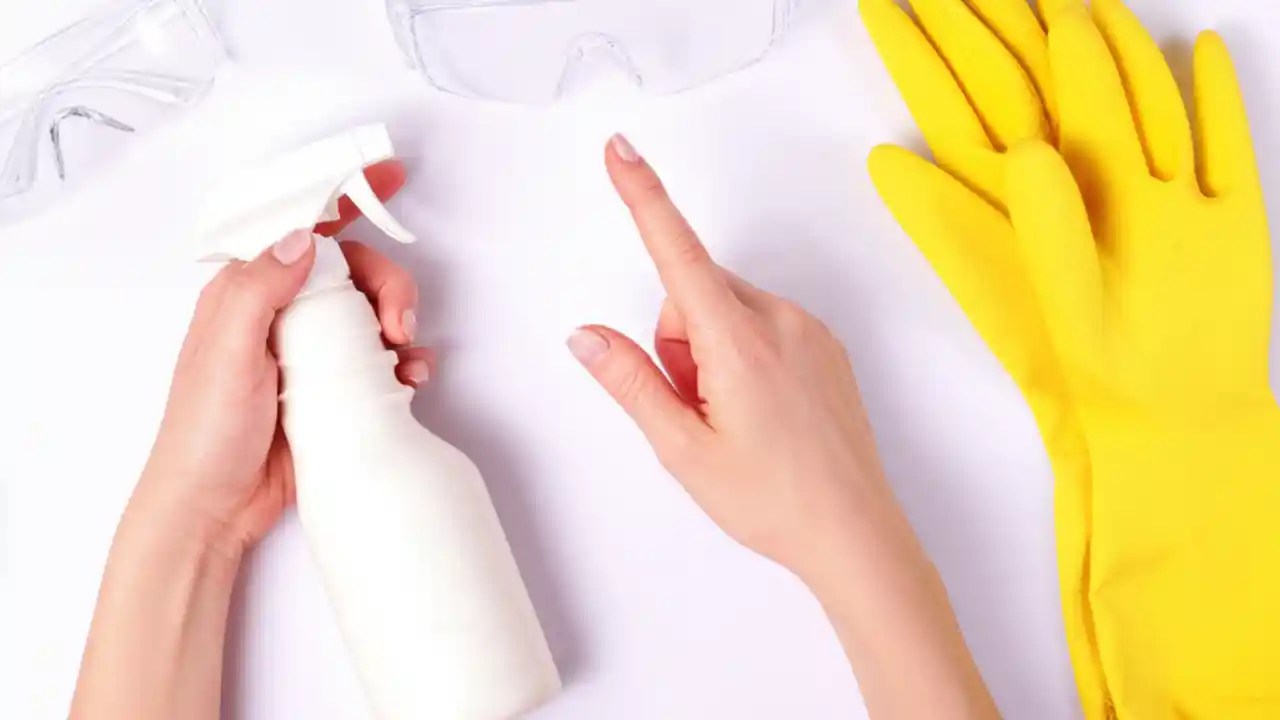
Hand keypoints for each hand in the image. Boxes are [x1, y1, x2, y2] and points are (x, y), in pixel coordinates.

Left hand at [137, 160, 431, 557]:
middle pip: (351, 269)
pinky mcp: (337, 390)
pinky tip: (411, 377)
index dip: (343, 195)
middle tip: (395, 320)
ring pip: (372, 311)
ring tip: (404, 352)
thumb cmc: (207, 429)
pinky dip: (405, 361)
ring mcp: (313, 353)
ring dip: (401, 320)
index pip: (299, 226)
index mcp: (249, 291)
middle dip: (386, 282)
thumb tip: (303, 238)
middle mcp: (283, 314)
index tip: (388, 175)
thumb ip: (259, 287)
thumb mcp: (224, 350)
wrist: (215, 508)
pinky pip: (383, 359)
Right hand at [570, 136, 908, 587]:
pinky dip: (745, 354)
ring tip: (732, 416)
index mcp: (739, 342)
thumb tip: (587, 336)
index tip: (622, 151)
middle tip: (696, 408)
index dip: (643, 197)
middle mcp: (780, 320)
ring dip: (711, 351)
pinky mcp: (825, 344)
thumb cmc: (773, 500)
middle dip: (677, 341)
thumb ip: (631, 382)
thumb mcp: (683, 448)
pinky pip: (763, 323)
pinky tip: (761, 410)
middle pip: (694, 293)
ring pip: (727, 309)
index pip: (676, 253)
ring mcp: (808, 330)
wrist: (854, 532)